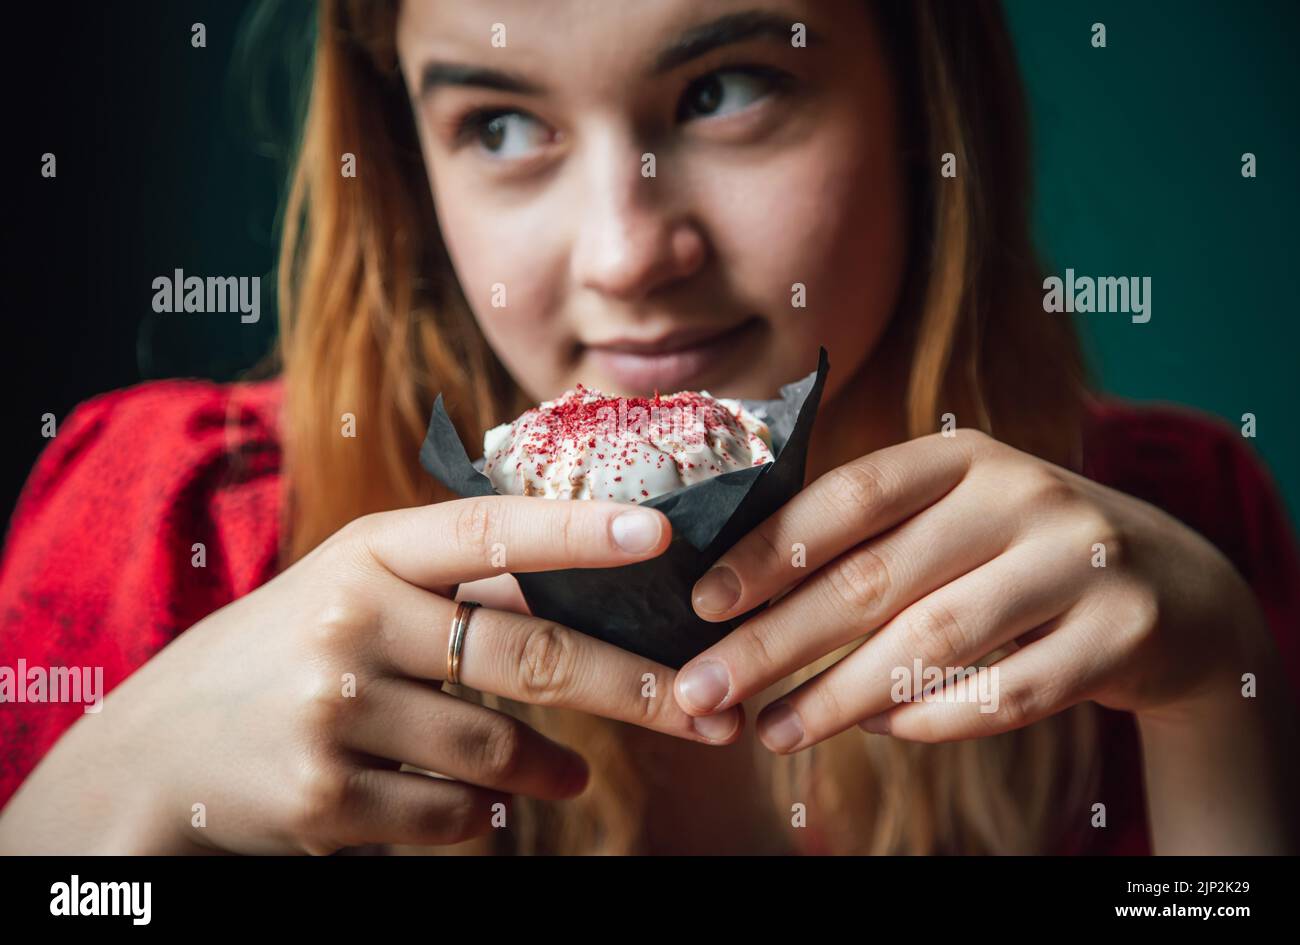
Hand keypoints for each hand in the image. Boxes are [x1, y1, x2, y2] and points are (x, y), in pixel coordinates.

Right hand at [0, 496, 741, 854]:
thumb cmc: (282, 655)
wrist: (153, 754)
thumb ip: (454, 587)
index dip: (578, 531)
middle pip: (526, 655)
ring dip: (549, 768)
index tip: (661, 535)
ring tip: (571, 776)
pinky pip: (448, 815)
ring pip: (493, 749)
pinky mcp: (323, 798)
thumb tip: (587, 591)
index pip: (488, 531)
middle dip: (631, 687)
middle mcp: (351, 620)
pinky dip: (480, 815)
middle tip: (703, 712)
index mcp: (366, 552)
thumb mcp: (352, 591)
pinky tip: (478, 807)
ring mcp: (334, 712)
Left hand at [673, 428, 1273, 751]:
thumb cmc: (1021, 550)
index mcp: (964, 456)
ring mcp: (1077, 562)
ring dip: (838, 696)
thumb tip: (741, 590)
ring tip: (773, 730)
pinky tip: (876, 732)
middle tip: (705, 689)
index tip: (702, 602)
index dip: (770, 550)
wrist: (1176, 586)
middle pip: (875, 578)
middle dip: (776, 642)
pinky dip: (930, 720)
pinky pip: (1003, 693)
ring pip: (932, 642)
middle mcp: (1022, 494)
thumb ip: (872, 534)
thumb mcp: (957, 513)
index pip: (850, 496)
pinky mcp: (1118, 634)